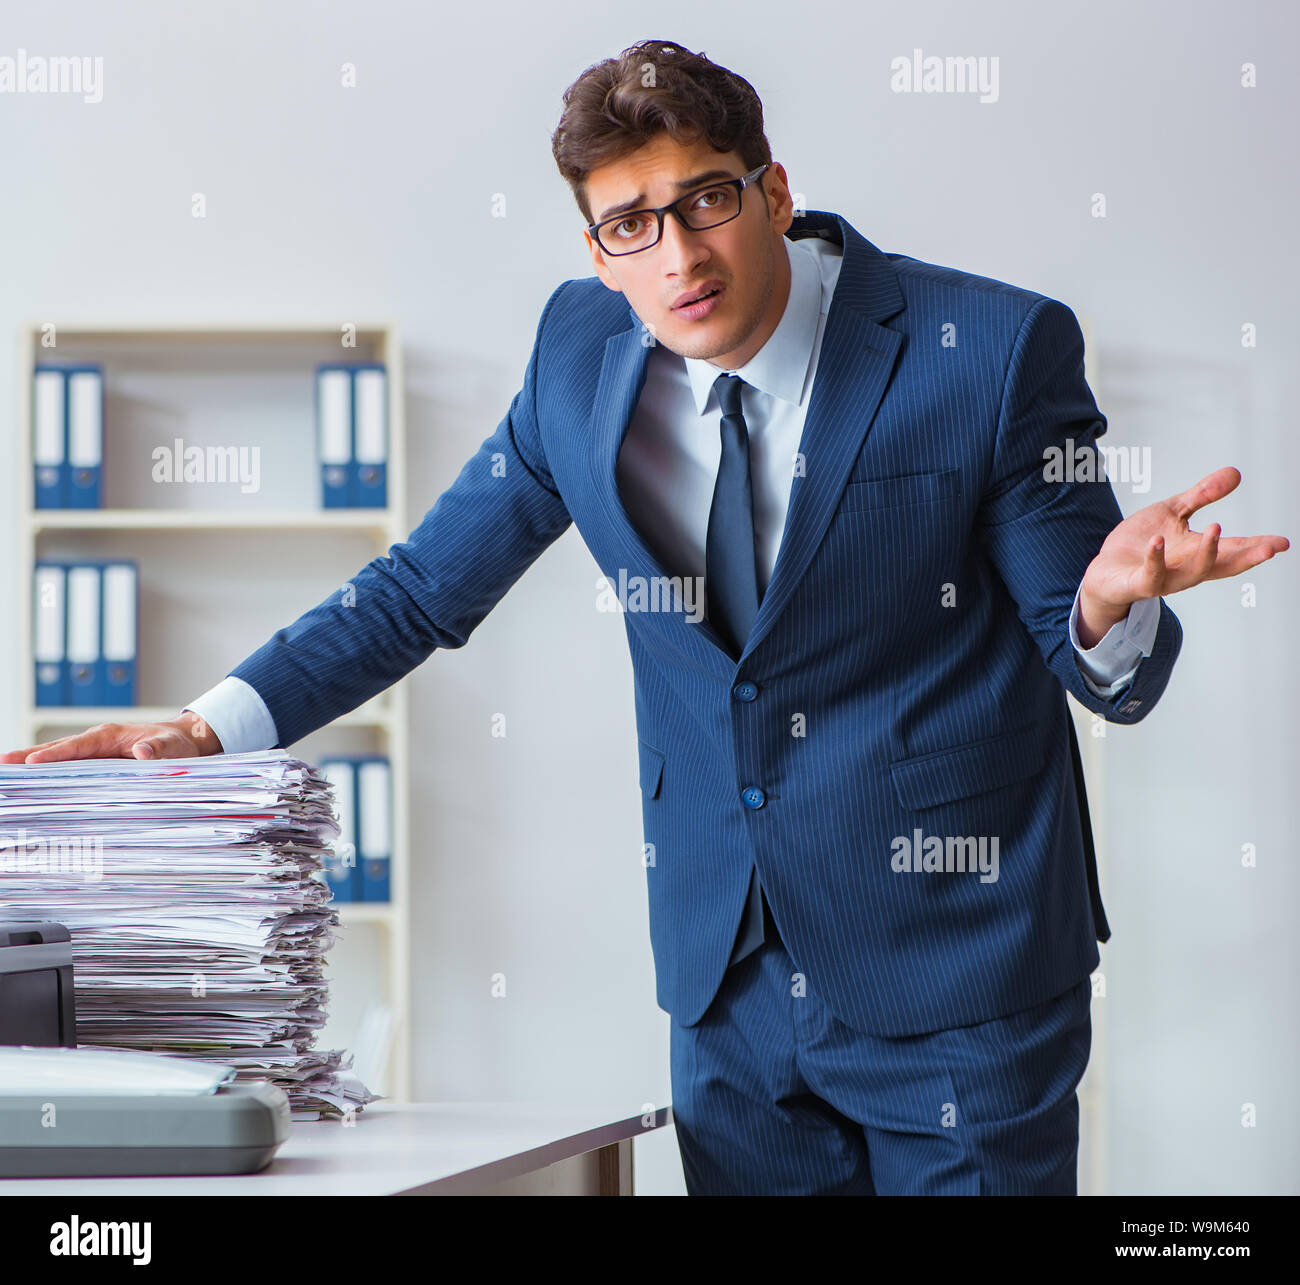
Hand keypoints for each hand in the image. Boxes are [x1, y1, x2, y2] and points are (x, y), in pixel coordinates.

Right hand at [0, 712, 223, 763]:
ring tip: (6, 772)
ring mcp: (93, 752)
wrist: (181, 741)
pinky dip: (49, 773)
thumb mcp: (173, 747)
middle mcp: (96, 741)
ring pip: (59, 758)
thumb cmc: (176, 743)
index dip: (56, 755)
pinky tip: (32, 785)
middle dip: (29, 756)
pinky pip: (68, 768)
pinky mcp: (94, 762)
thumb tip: (143, 753)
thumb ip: (159, 749)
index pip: (78, 745)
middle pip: (58, 749)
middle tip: (3, 762)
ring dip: (33, 764)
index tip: (32, 762)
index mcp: (110, 735)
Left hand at [1078, 466, 1288, 645]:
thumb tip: (1235, 473)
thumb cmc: (1139, 544)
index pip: (1232, 550)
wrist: (1104, 571)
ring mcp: (1163, 580)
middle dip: (1247, 558)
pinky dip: (1155, 560)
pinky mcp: (1138, 584)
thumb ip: (1201, 496)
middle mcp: (1184, 569)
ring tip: (1216, 527)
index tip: (1282, 543)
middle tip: (1270, 548)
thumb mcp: (1172, 513)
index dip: (1257, 547)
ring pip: (1192, 574)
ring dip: (1207, 553)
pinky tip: (1158, 541)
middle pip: (1222, 567)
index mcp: (1195, 552)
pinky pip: (1150, 576)